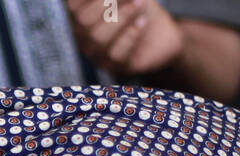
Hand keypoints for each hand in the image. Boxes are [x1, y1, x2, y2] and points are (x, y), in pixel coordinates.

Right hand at [65, 0, 184, 77]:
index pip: (73, 6)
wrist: (165, 32)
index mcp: (82, 17)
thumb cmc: (141, 7)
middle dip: (105, 3)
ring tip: (139, 3)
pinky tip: (142, 22)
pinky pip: (115, 54)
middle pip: (83, 20)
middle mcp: (85, 37)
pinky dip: (131, 34)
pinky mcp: (116, 67)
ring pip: (98, 38)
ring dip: (121, 16)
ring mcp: (99, 54)